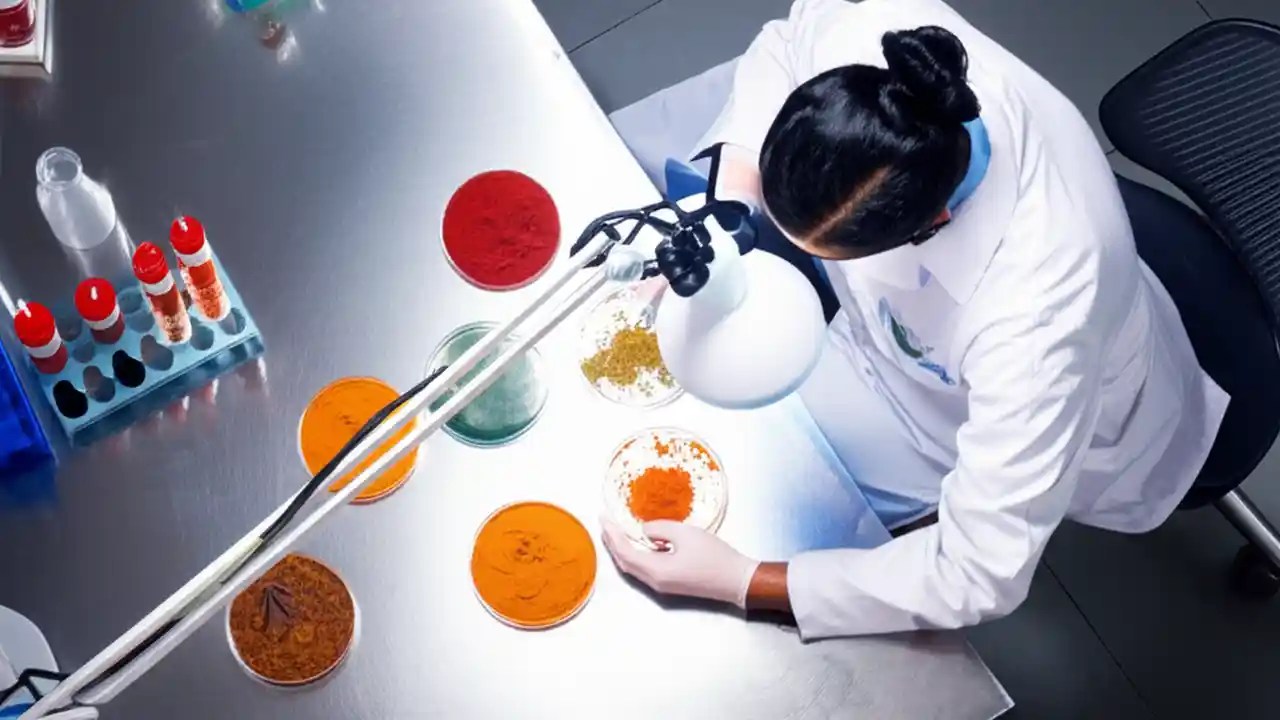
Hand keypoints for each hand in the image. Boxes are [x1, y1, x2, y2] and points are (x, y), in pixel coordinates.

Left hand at [601, 518, 759, 607]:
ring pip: (634, 567)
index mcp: (656, 571)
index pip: (624, 552)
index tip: (604, 518)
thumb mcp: (685, 534)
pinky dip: (637, 554)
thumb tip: (645, 531)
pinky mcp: (672, 584)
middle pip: (625, 562)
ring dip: (623, 548)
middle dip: (612, 542)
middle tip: (606, 524)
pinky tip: (641, 542)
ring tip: (617, 531)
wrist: (737, 580)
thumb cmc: (714, 557)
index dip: (612, 534)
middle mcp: (655, 582)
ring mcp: (663, 585)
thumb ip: (659, 529)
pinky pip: (646, 568)